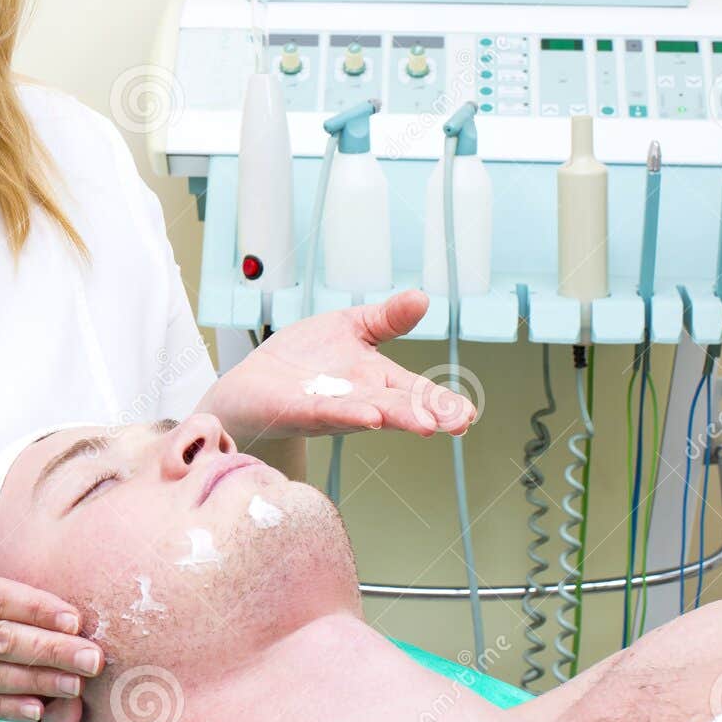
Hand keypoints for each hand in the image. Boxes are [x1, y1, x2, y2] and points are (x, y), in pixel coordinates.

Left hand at [200, 289, 476, 444]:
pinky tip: (368, 416)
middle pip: (399, 406)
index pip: (415, 391)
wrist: (254, 382)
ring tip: (423, 424)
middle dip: (427, 414)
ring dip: (395, 417)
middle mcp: (359, 399)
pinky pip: (325, 412)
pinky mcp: (299, 410)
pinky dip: (348, 413)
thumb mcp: (350, 327)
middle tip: (455, 422)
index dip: (441, 402)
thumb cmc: (304, 360)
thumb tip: (422, 297)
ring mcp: (330, 408)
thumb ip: (387, 318)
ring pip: (368, 413)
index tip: (467, 414)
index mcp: (375, 379)